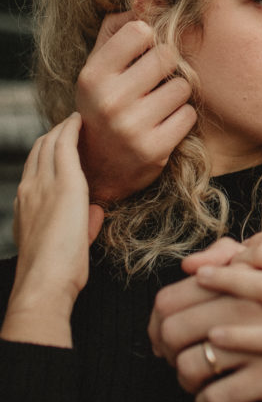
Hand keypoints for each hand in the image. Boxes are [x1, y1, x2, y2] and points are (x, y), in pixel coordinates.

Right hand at [2, 113, 103, 345]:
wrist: (45, 282)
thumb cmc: (58, 273)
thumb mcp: (67, 242)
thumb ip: (81, 223)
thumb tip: (95, 213)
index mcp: (26, 203)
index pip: (36, 166)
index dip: (48, 152)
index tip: (64, 144)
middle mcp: (30, 188)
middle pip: (40, 149)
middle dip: (56, 134)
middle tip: (73, 125)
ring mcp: (45, 184)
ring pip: (51, 142)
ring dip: (64, 128)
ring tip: (78, 119)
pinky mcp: (66, 184)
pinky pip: (66, 145)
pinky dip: (72, 129)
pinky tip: (81, 121)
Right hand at [75, 12, 195, 201]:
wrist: (98, 165)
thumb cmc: (104, 102)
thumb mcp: (99, 65)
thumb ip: (119, 27)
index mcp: (93, 75)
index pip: (141, 30)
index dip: (148, 40)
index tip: (141, 55)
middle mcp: (109, 101)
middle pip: (168, 56)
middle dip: (166, 67)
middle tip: (153, 83)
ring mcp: (132, 127)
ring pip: (183, 86)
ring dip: (176, 94)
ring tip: (157, 105)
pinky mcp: (155, 149)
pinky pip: (190, 114)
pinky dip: (182, 117)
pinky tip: (163, 124)